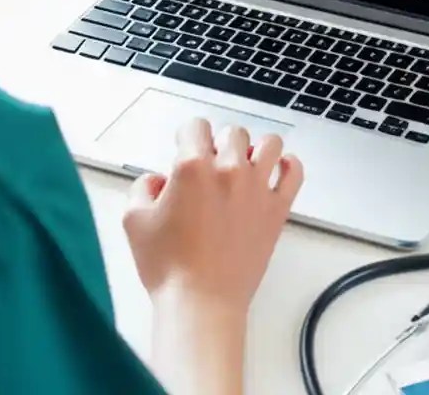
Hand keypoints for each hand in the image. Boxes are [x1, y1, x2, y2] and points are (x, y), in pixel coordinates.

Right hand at [122, 118, 304, 314]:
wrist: (200, 302)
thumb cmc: (169, 268)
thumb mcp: (133, 221)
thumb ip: (142, 188)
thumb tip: (156, 181)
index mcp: (192, 168)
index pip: (195, 126)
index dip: (187, 136)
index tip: (185, 146)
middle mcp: (229, 171)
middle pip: (232, 133)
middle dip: (219, 144)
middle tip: (211, 165)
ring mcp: (257, 189)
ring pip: (269, 144)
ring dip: (255, 149)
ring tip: (245, 164)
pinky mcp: (277, 210)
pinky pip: (295, 173)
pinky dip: (288, 165)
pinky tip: (278, 170)